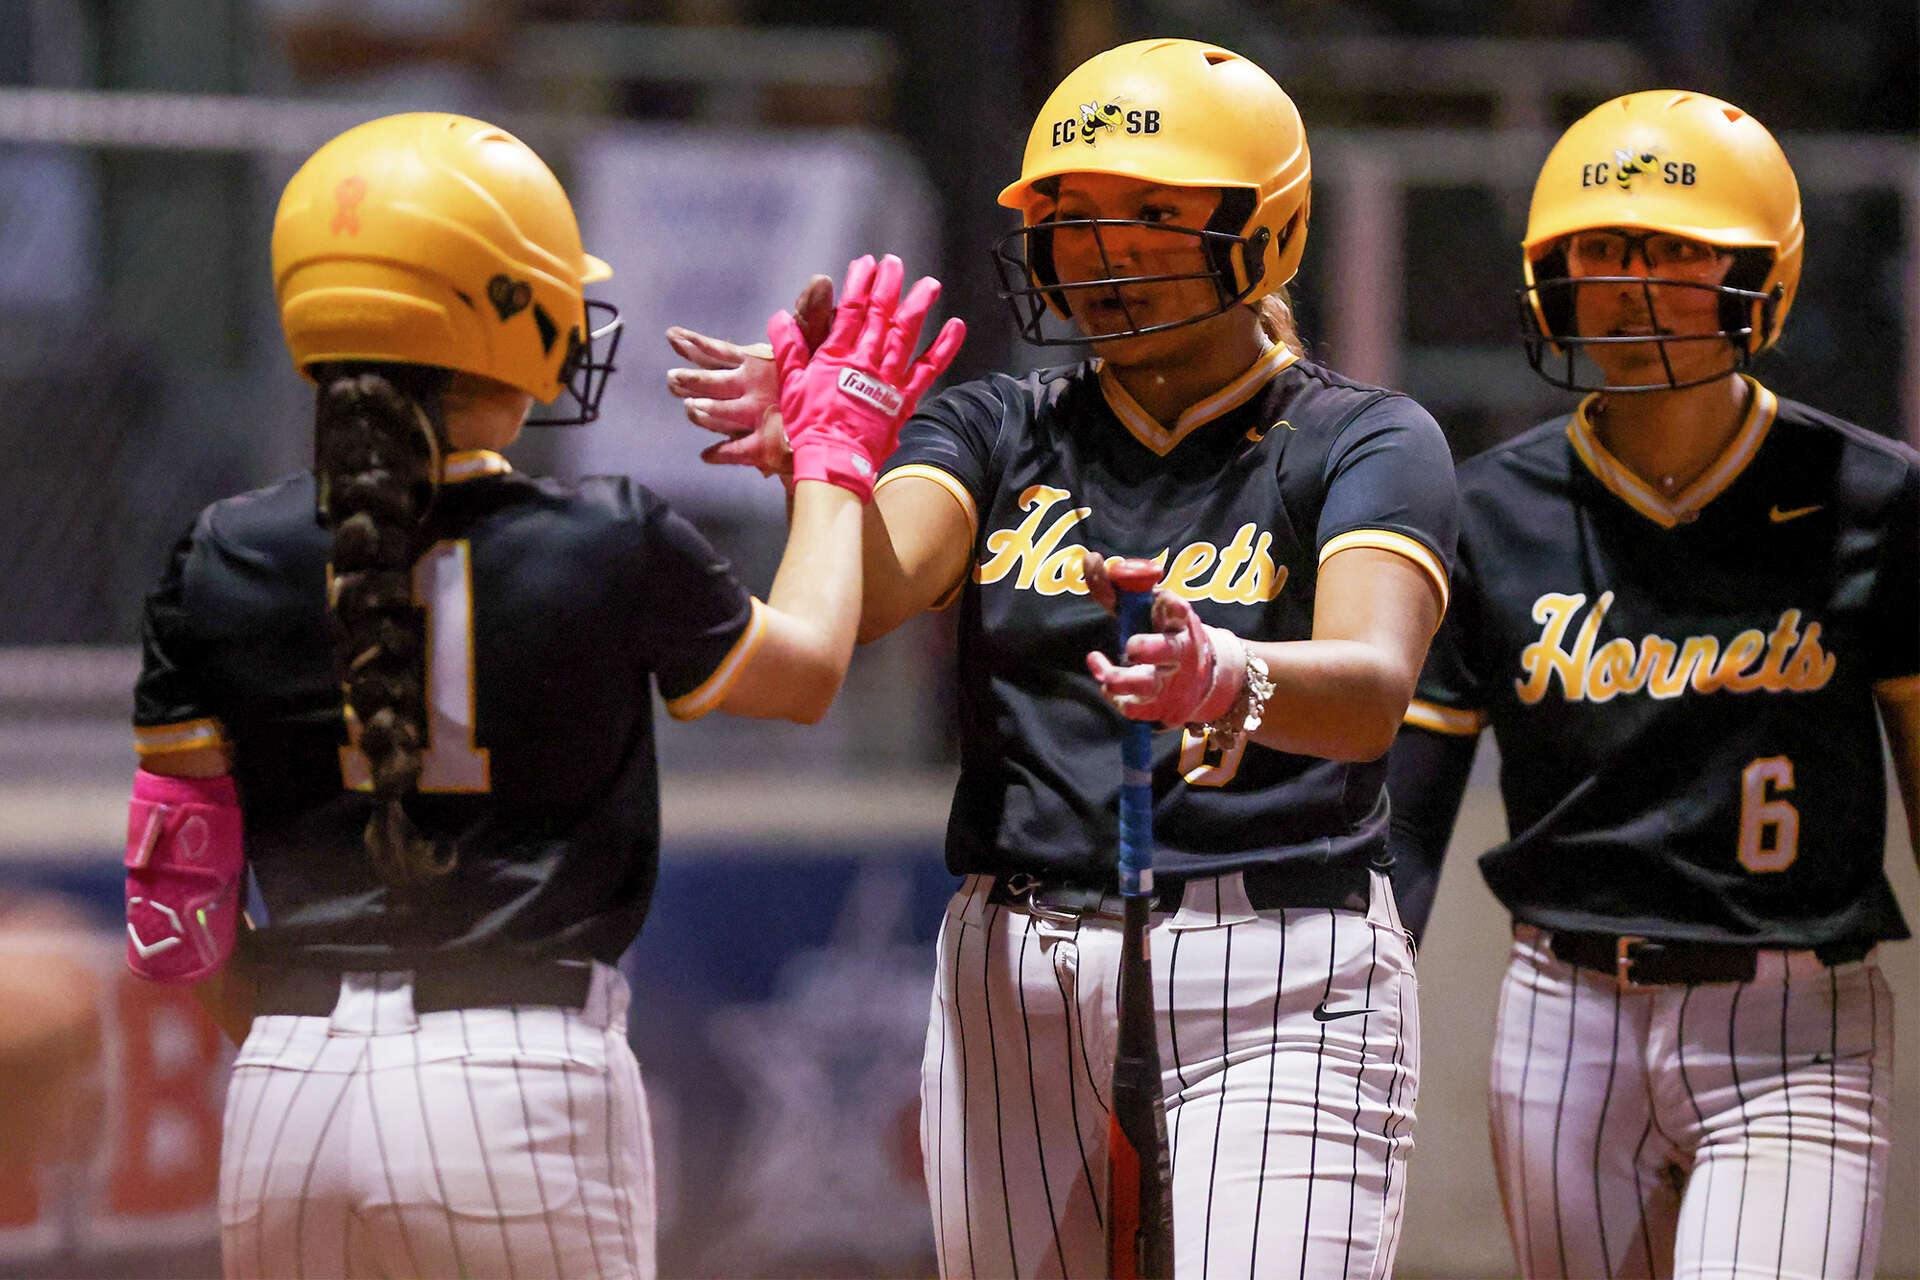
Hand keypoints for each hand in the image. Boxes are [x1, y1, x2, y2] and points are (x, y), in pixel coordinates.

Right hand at [665, 274, 833, 477]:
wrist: (831, 417)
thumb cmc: (818, 375)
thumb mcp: (816, 341)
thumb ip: (812, 313)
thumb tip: (820, 279)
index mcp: (751, 366)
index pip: (716, 353)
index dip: (693, 344)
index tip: (672, 336)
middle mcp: (742, 391)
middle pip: (709, 384)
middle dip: (691, 381)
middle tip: (674, 379)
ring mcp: (748, 419)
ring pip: (718, 414)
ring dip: (704, 412)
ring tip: (692, 409)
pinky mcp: (760, 445)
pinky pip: (737, 451)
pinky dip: (722, 452)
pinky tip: (707, 454)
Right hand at [769, 253, 965, 501]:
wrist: (834, 460)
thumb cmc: (809, 425)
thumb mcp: (791, 385)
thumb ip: (788, 349)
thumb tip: (780, 318)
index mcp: (837, 356)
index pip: (851, 311)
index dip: (859, 284)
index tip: (866, 264)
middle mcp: (866, 361)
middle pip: (881, 315)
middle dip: (888, 286)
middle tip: (895, 263)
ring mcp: (888, 379)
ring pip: (906, 335)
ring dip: (918, 306)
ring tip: (929, 284)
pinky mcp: (904, 398)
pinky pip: (929, 369)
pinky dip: (944, 347)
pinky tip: (956, 327)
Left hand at [1083, 551, 1246, 725]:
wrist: (1198, 680)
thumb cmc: (1161, 634)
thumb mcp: (1146, 610)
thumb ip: (1115, 589)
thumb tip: (1091, 559)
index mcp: (1180, 622)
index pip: (1176, 609)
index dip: (1169, 604)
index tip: (1161, 596)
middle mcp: (1179, 651)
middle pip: (1168, 651)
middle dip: (1150, 648)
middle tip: (1132, 646)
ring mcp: (1169, 682)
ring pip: (1147, 684)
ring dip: (1123, 680)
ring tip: (1105, 674)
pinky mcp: (1159, 707)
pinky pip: (1132, 706)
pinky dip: (1113, 696)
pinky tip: (1104, 682)